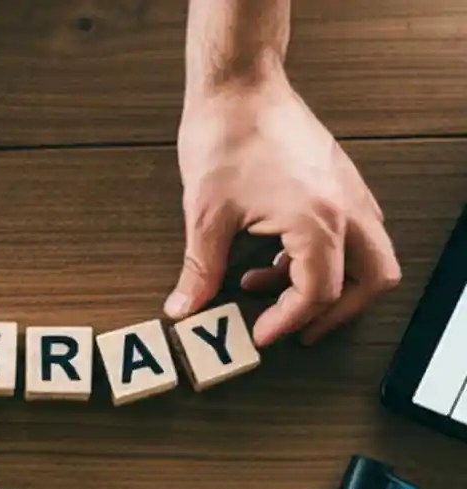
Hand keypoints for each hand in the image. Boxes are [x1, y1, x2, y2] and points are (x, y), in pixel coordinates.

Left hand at [169, 76, 399, 345]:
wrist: (240, 86)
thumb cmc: (226, 136)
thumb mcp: (205, 215)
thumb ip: (199, 270)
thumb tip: (184, 307)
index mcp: (316, 220)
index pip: (318, 293)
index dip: (288, 322)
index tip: (260, 335)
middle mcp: (346, 207)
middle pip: (371, 280)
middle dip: (333, 313)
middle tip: (294, 330)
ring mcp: (349, 192)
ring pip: (370, 257)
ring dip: (330, 284)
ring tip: (270, 292)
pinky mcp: (341, 183)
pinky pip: (352, 233)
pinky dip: (324, 257)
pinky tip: (272, 259)